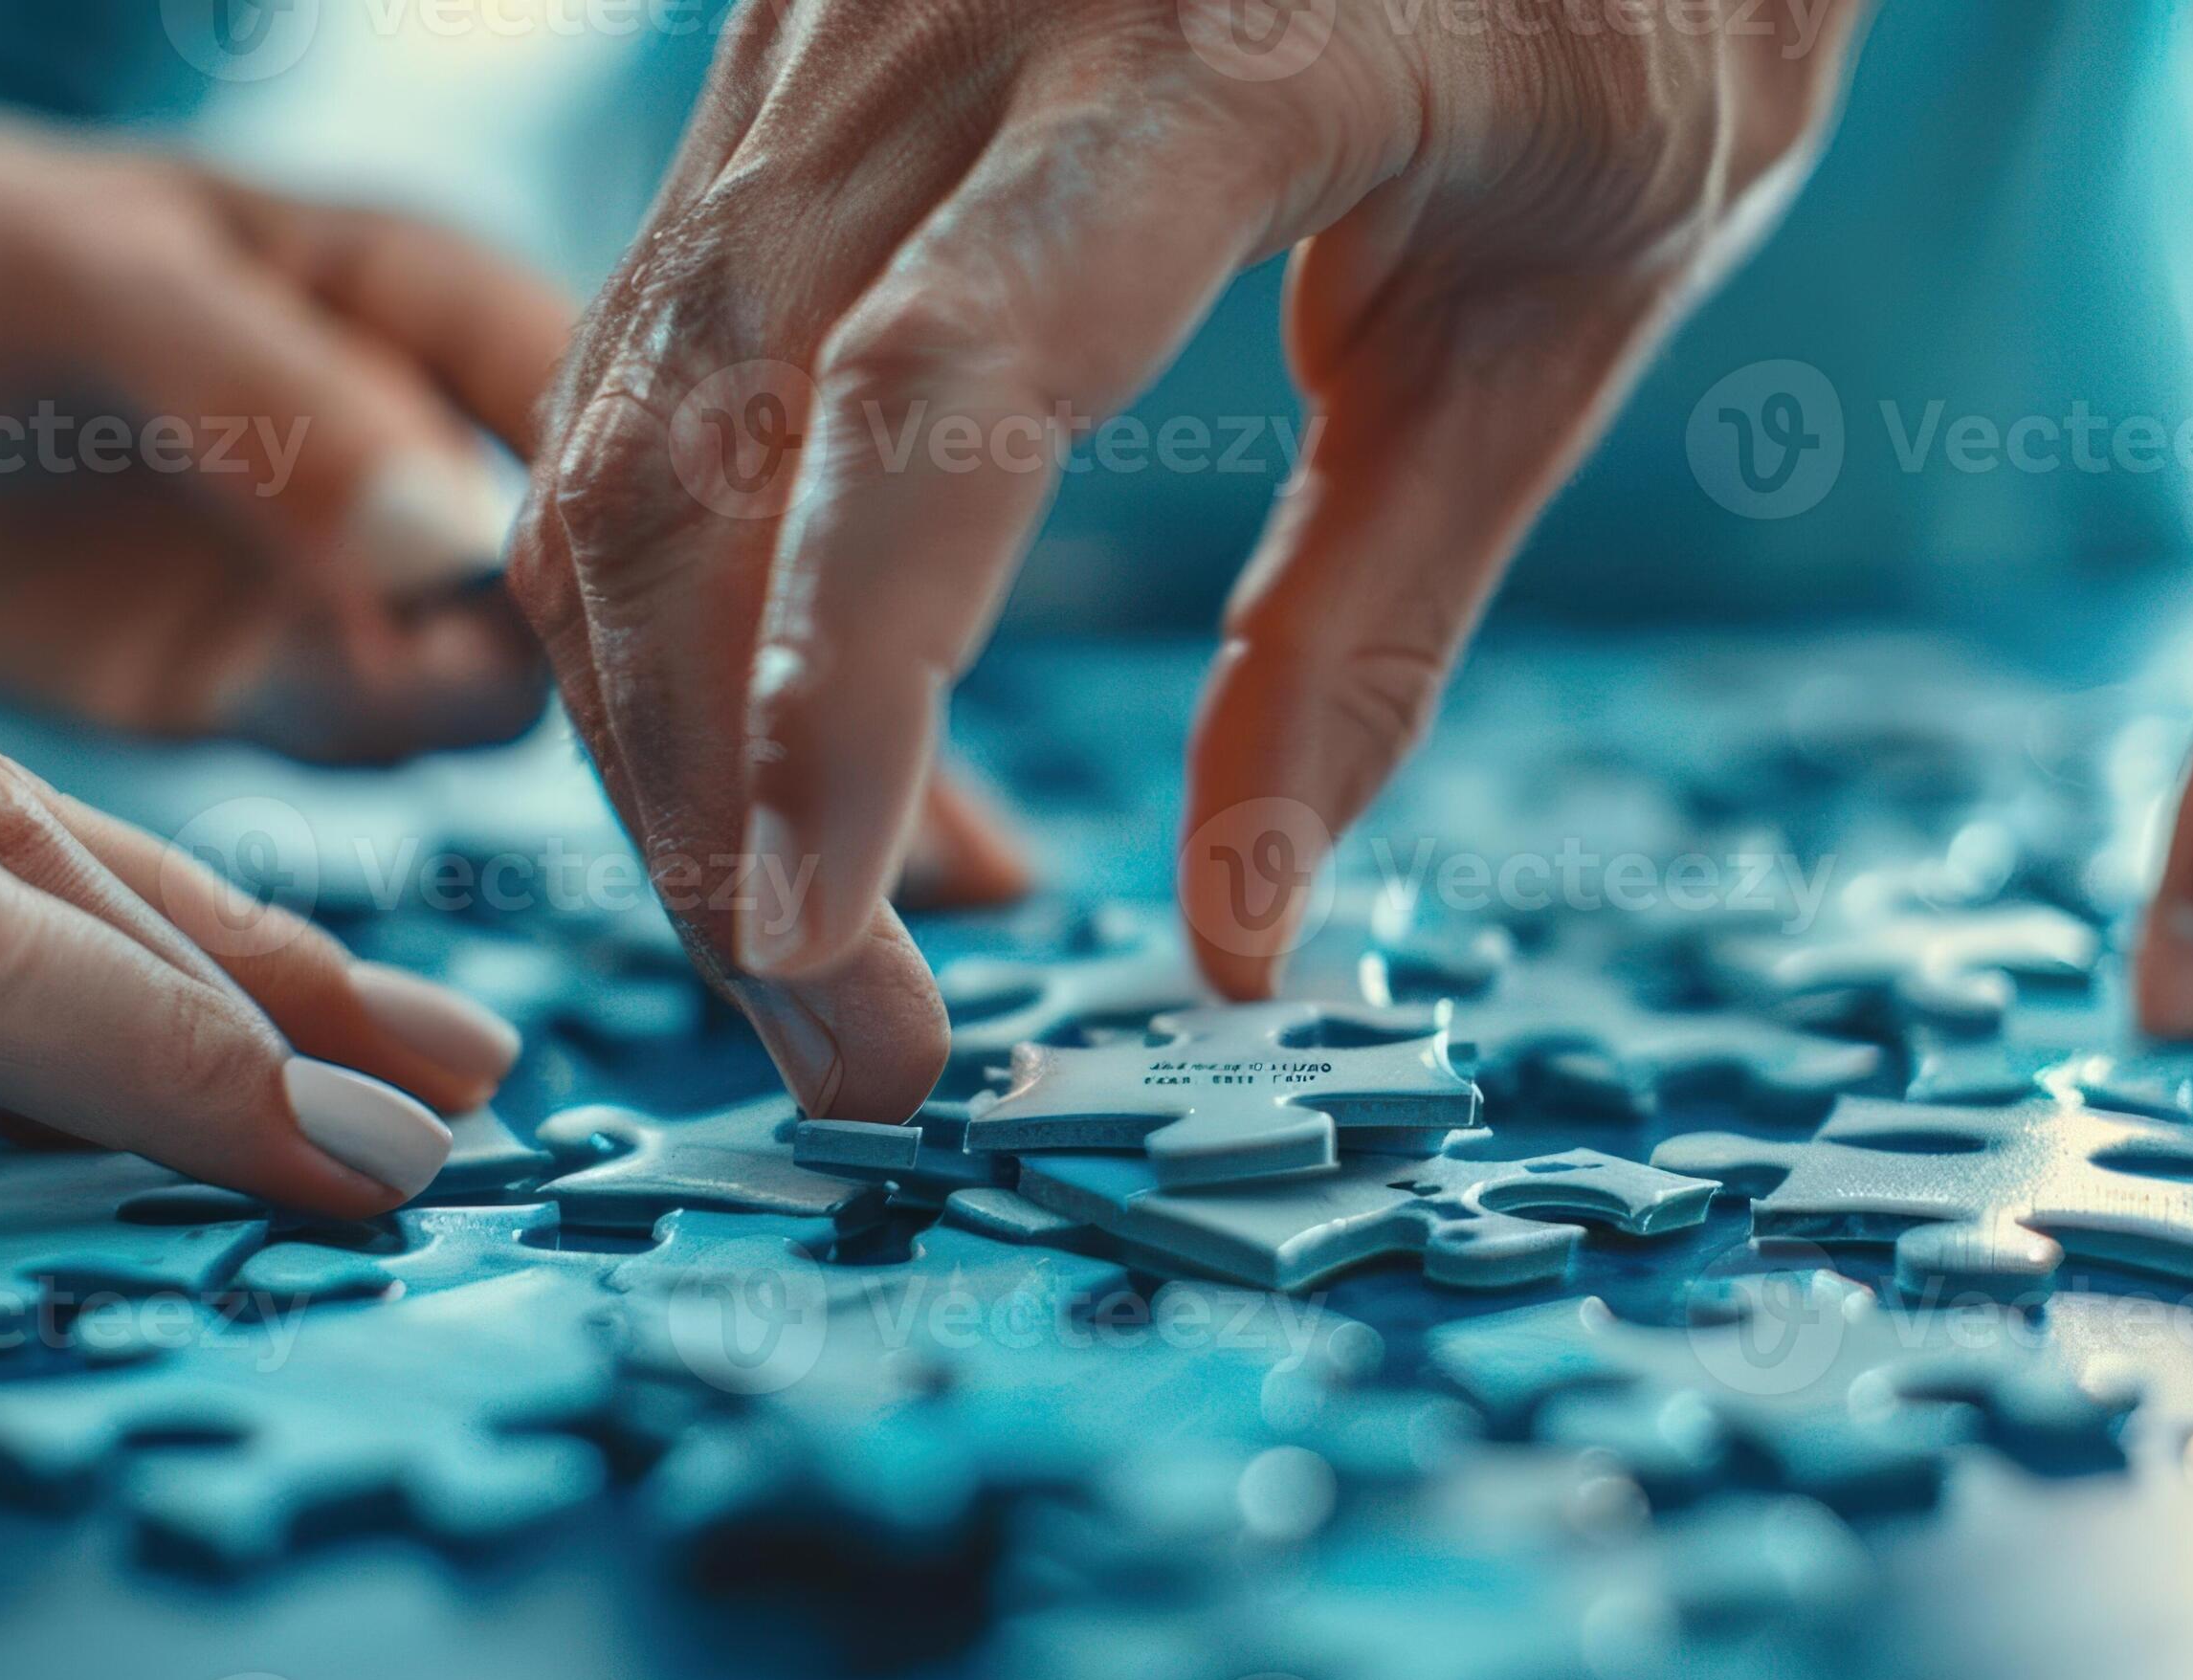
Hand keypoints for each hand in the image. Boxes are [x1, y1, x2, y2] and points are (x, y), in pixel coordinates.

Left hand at [0, 129, 578, 763]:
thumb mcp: (73, 286)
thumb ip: (266, 402)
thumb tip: (446, 542)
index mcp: (414, 294)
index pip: (611, 393)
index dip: (647, 484)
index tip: (617, 567)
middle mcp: (420, 442)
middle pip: (595, 561)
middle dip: (582, 632)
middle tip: (484, 648)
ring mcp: (350, 581)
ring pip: (504, 680)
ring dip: (446, 698)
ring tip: (314, 663)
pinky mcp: (261, 692)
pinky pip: (372, 753)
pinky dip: (352, 754)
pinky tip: (259, 704)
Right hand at [515, 0, 1867, 1115]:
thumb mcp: (1572, 312)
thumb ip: (1370, 629)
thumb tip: (1229, 939)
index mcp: (1218, 43)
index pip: (938, 391)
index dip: (846, 693)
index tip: (834, 954)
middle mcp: (957, 2)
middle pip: (699, 433)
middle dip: (712, 785)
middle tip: (850, 1060)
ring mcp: (836, 10)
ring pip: (621, 404)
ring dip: (662, 713)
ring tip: (796, 947)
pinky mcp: (791, 58)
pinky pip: (652, 348)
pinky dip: (673, 582)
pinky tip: (769, 748)